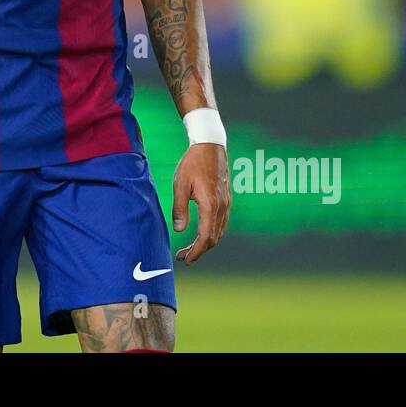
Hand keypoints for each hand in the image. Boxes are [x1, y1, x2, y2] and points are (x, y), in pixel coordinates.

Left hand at [171, 143, 229, 264]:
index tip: (185, 260)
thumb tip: (178, 230)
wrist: (210, 146)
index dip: (196, 252)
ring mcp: (226, 203)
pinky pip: (221, 223)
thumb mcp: (180, 184)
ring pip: (219, 232)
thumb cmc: (193, 163)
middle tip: (182, 257)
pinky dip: (211, 233)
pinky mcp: (226, 199)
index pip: (206, 237)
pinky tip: (200, 234)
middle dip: (199, 251)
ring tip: (188, 249)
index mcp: (210, 205)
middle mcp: (222, 207)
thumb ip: (180, 208)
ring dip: (205, 243)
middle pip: (213, 238)